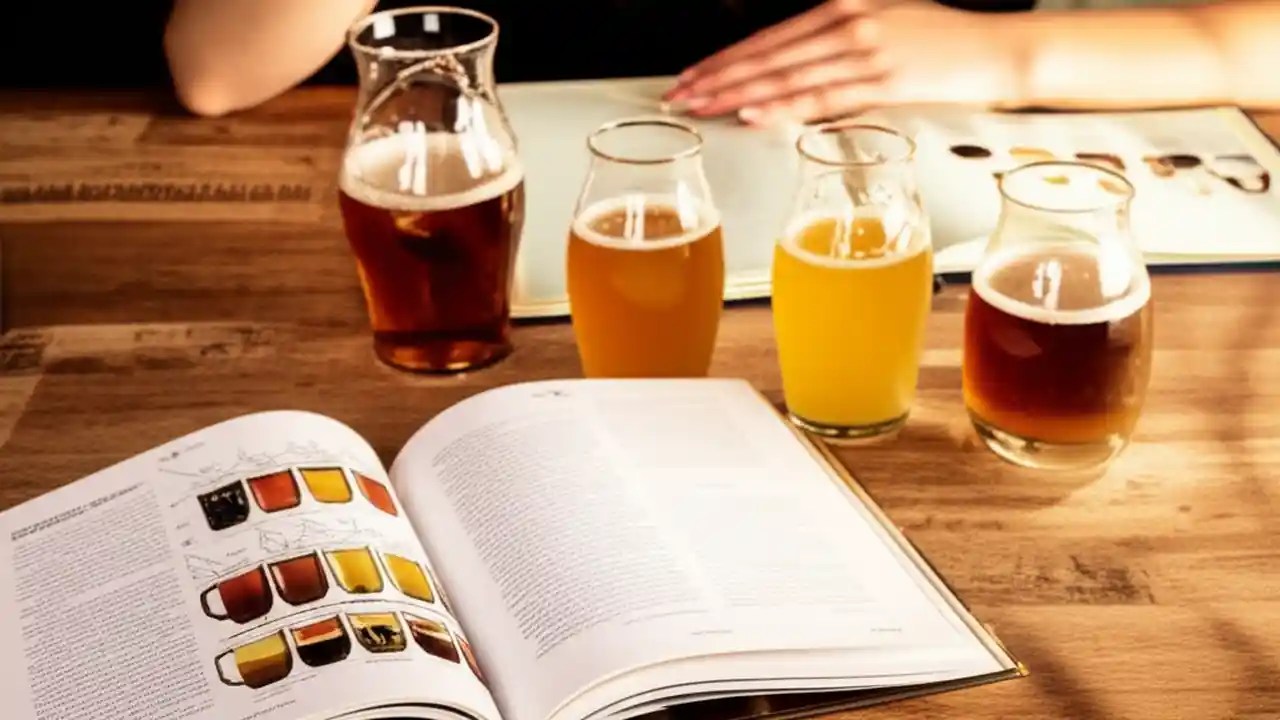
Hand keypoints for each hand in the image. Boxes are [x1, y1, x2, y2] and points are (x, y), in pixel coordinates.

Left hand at [665, 0, 1019, 124]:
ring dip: (737, 94)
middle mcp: (847, 25)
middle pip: (767, 56)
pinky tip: (753, 114)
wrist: (997, 50)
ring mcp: (865, 53)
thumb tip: (795, 68)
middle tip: (680, 96)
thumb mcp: (881, 25)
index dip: (725, 59)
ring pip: (786, 77)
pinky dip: (784, 107)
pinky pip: (823, 98)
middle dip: (717, 78)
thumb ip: (836, 42)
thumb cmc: (942, 42)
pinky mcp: (885, 82)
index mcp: (842, 8)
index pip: (768, 38)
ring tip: (702, 108)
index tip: (693, 76)